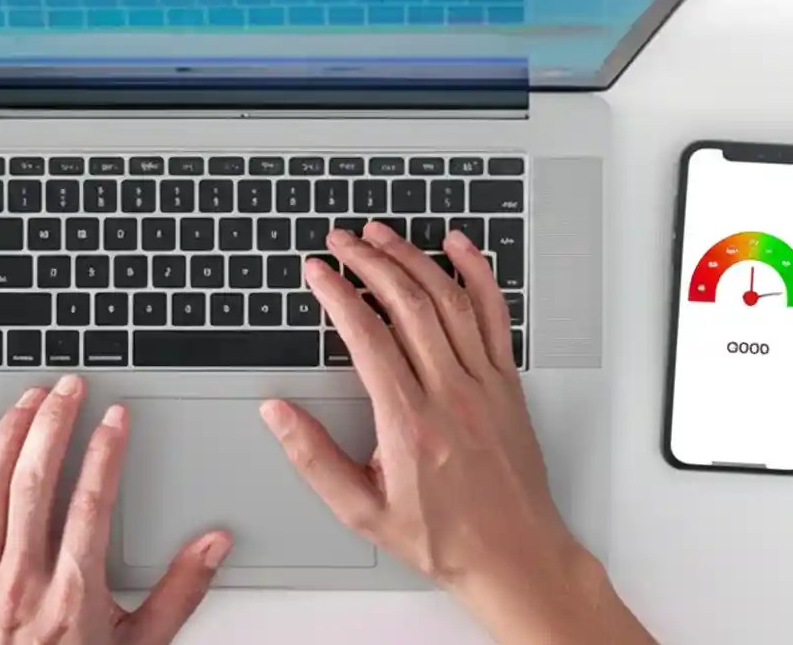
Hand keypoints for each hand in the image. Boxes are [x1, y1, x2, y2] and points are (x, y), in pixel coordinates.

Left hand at [0, 375, 231, 643]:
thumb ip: (180, 593)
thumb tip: (214, 544)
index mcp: (74, 595)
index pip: (90, 505)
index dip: (106, 453)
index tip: (116, 417)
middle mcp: (23, 582)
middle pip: (33, 484)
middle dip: (52, 424)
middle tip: (69, 388)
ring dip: (9, 437)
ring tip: (29, 400)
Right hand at [261, 224, 651, 644]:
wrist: (515, 557)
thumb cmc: (444, 539)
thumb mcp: (361, 511)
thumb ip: (314, 458)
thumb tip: (277, 413)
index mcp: (409, 423)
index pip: (367, 337)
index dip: (337, 294)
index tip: (317, 271)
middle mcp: (450, 393)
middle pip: (407, 305)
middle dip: (369, 262)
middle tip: (342, 240)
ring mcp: (484, 384)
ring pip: (449, 301)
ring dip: (413, 259)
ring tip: (382, 235)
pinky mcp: (508, 384)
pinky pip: (495, 316)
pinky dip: (478, 275)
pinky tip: (459, 248)